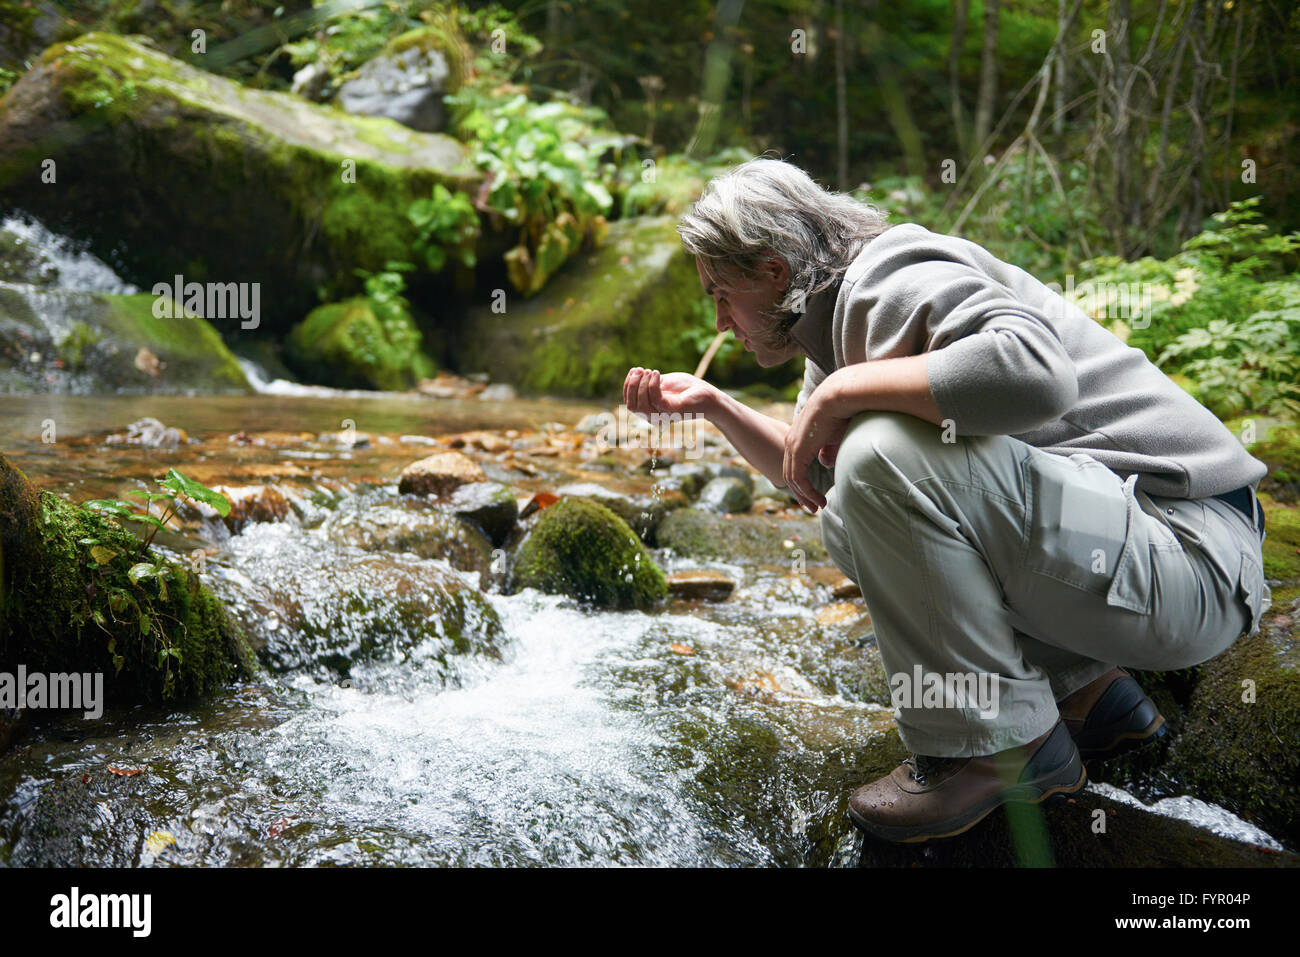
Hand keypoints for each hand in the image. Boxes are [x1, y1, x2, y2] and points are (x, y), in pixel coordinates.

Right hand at [623, 367, 714, 417]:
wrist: (708, 395)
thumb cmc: (687, 389)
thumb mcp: (664, 383)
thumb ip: (649, 383)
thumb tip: (634, 375)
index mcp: (650, 412)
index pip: (630, 403)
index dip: (628, 386)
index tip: (635, 370)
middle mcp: (654, 417)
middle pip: (631, 406)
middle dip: (632, 385)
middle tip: (641, 370)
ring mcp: (663, 416)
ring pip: (641, 405)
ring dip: (642, 384)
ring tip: (651, 371)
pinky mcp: (673, 411)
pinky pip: (656, 399)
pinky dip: (653, 384)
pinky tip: (657, 373)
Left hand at [783, 388, 850, 513]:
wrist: (838, 397)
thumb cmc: (841, 412)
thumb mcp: (834, 436)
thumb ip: (828, 451)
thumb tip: (825, 465)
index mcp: (797, 438)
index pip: (794, 465)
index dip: (802, 482)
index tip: (813, 495)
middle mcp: (791, 442)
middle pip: (790, 474)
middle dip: (801, 493)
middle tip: (813, 507)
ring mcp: (792, 446)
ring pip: (792, 479)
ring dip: (804, 496)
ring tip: (817, 507)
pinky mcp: (798, 450)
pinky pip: (798, 478)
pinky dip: (807, 491)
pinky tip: (818, 500)